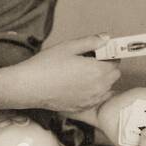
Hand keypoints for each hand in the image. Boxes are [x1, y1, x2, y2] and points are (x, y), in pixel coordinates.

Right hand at [0, 34, 120, 113]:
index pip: (116, 61)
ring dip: (101, 80)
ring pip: (106, 88)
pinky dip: (94, 92)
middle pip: (114, 75)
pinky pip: (96, 98)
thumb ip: (91, 41)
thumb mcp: (68, 47)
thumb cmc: (46, 65)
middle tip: (90, 61)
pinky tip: (78, 85)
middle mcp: (99, 87)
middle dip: (107, 67)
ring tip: (82, 73)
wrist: (29, 87)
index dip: (109, 55)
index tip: (100, 52)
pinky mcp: (82, 107)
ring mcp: (91, 100)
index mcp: (98, 70)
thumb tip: (106, 38)